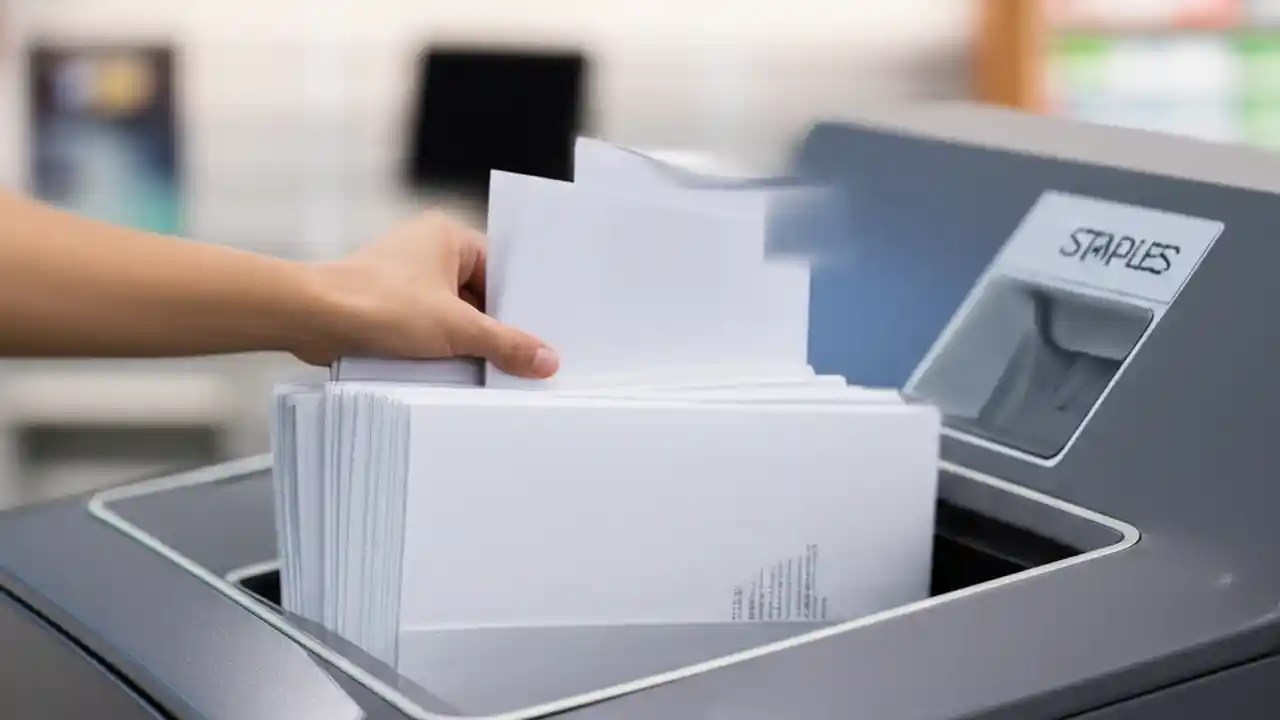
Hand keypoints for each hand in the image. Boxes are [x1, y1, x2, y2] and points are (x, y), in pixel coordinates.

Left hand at [299, 211, 558, 377]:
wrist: (311, 318)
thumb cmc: (377, 303)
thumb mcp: (456, 328)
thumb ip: (505, 344)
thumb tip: (545, 359)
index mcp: (449, 235)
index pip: (502, 269)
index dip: (522, 303)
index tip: (542, 333)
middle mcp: (427, 250)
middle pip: (480, 295)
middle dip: (494, 328)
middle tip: (521, 358)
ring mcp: (406, 277)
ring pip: (454, 314)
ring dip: (466, 341)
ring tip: (488, 367)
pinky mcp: (388, 304)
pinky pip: (429, 326)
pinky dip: (441, 348)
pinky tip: (454, 370)